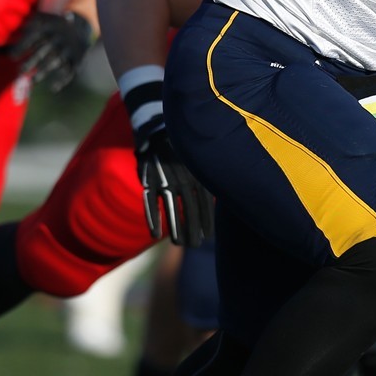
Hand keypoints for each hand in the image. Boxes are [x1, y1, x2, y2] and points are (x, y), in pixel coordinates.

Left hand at [9, 11, 92, 91]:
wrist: (82, 24)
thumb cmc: (54, 26)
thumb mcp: (43, 21)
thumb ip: (27, 29)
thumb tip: (9, 44)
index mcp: (49, 28)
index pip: (33, 38)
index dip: (22, 47)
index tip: (12, 57)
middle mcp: (59, 38)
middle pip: (42, 52)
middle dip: (31, 62)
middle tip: (20, 71)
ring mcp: (69, 48)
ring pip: (55, 62)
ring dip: (43, 72)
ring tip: (32, 82)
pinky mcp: (78, 58)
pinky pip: (70, 71)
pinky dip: (63, 80)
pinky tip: (53, 89)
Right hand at [136, 119, 213, 246]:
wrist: (158, 130)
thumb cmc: (184, 151)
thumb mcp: (200, 160)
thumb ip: (209, 179)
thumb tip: (228, 198)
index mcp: (197, 173)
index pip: (204, 204)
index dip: (206, 222)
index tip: (208, 237)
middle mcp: (182, 177)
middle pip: (189, 210)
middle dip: (193, 230)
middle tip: (194, 245)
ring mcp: (164, 179)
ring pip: (171, 209)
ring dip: (175, 229)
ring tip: (179, 244)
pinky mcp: (147, 180)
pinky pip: (150, 203)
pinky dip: (152, 219)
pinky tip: (156, 234)